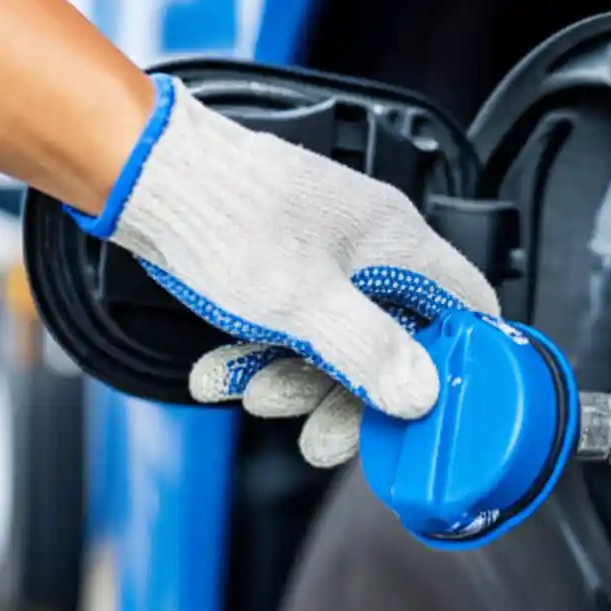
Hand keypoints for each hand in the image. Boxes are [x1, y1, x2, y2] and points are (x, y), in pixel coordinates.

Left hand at [70, 74, 498, 465]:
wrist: (142, 173)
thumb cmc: (223, 215)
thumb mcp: (302, 301)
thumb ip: (368, 350)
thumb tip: (422, 394)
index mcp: (395, 243)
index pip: (468, 307)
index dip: (466, 364)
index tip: (440, 415)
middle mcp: (368, 249)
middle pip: (394, 342)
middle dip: (355, 396)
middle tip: (321, 438)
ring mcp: (323, 259)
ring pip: (333, 341)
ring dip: (294, 380)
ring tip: (251, 394)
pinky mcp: (280, 268)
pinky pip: (288, 327)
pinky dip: (258, 355)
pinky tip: (218, 375)